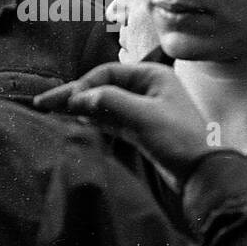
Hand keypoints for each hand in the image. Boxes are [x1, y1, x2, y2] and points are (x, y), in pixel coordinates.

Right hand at [34, 63, 217, 185]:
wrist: (202, 172)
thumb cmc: (180, 139)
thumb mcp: (142, 116)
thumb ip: (108, 102)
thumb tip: (78, 97)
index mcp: (153, 76)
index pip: (107, 73)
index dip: (82, 85)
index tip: (62, 101)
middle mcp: (149, 88)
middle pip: (104, 87)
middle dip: (76, 95)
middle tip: (44, 104)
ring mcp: (145, 109)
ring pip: (106, 103)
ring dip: (82, 107)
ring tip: (54, 112)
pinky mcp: (142, 129)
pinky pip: (112, 119)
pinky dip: (95, 119)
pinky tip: (78, 120)